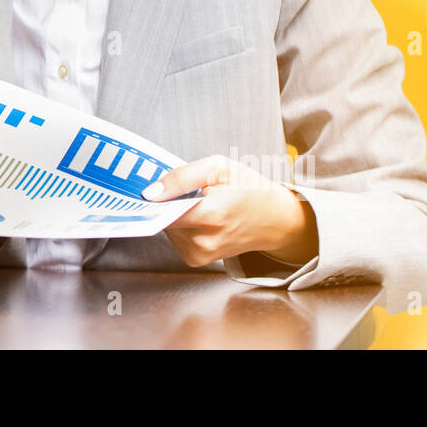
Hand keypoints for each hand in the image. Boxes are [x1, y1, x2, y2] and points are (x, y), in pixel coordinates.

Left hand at [143, 154, 317, 267]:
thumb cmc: (250, 189)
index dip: (157, 194)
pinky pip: (174, 236)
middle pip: (163, 216)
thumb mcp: (219, 167)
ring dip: (175, 213)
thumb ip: (182, 177)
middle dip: (169, 201)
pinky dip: (181, 225)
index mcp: (212, 215)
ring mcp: (200, 253)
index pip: (164, 209)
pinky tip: (200, 217)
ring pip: (167, 226)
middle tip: (188, 189)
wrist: (274, 220)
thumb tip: (152, 192)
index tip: (153, 184)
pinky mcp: (196, 259)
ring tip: (200, 204)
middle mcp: (204, 241)